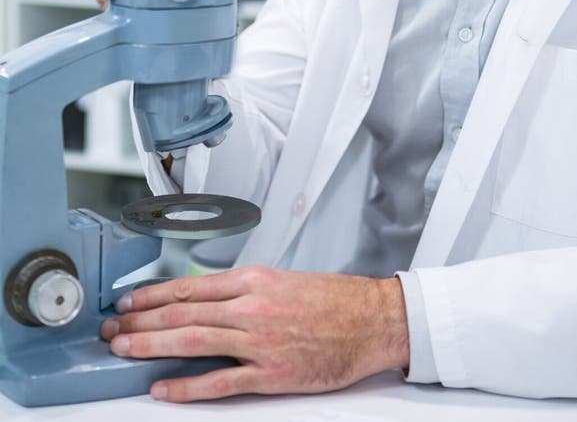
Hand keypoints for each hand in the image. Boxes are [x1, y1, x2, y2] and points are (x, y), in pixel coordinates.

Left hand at [101, 266, 409, 401]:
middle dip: (142, 320)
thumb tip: (203, 301)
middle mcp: (251, 307)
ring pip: (194, 342)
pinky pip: (221, 382)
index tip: (129, 300)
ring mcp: (260, 342)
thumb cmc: (331, 299)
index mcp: (254, 280)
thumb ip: (242, 290)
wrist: (371, 320)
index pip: (189, 286)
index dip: (153, 294)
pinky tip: (164, 389)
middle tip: (114, 327)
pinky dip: (188, 387)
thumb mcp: (282, 280)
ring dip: (153, 346)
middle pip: (184, 313)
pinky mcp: (272, 374)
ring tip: (125, 348)